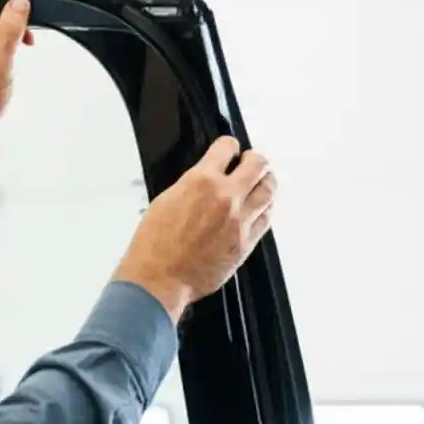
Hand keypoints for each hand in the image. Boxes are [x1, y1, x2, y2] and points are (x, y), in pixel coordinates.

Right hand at [113, 137, 276, 322]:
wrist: (160, 278)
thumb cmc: (154, 244)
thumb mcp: (166, 200)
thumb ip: (192, 186)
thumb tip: (207, 181)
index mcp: (201, 181)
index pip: (227, 148)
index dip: (229, 146)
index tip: (230, 149)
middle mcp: (226, 196)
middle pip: (258, 165)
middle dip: (256, 159)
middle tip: (253, 161)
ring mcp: (240, 220)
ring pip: (268, 190)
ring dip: (266, 182)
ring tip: (263, 181)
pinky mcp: (246, 242)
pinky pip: (266, 219)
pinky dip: (265, 209)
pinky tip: (261, 208)